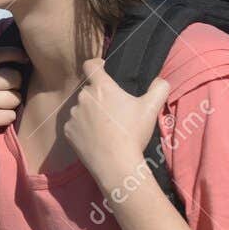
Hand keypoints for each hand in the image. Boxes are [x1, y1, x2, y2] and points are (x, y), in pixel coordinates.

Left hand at [61, 58, 171, 190]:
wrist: (116, 164)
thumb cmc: (133, 133)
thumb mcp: (152, 109)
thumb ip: (159, 88)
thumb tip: (160, 81)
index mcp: (102, 87)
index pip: (90, 65)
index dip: (96, 65)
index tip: (103, 70)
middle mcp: (84, 97)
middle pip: (89, 90)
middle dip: (98, 96)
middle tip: (113, 110)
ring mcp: (73, 115)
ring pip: (80, 108)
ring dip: (89, 112)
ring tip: (105, 127)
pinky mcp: (68, 131)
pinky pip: (74, 124)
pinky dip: (82, 128)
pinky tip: (95, 138)